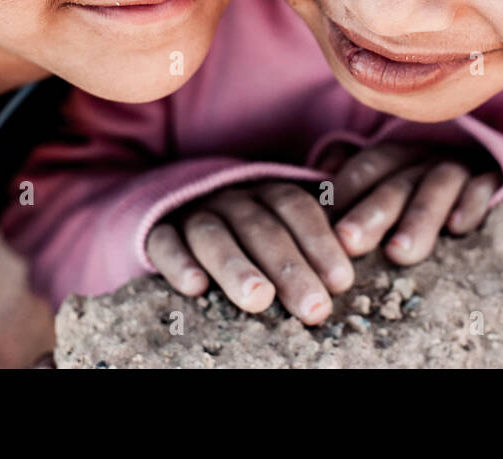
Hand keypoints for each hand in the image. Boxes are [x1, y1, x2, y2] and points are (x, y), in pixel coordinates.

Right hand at [146, 181, 353, 324]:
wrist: (175, 210)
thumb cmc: (246, 235)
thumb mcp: (278, 228)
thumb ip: (310, 243)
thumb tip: (345, 277)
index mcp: (266, 193)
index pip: (296, 207)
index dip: (320, 242)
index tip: (341, 282)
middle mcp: (231, 197)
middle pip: (262, 227)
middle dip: (290, 268)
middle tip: (314, 308)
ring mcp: (192, 212)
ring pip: (214, 234)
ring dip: (237, 266)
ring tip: (258, 300)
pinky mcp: (157, 231)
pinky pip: (164, 242)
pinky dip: (179, 262)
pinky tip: (195, 288)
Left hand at [322, 141, 502, 264]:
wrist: (488, 165)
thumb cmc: (422, 185)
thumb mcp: (389, 179)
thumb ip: (354, 180)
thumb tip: (322, 172)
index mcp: (395, 157)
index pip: (365, 168)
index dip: (344, 193)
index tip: (323, 227)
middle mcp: (424, 158)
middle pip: (395, 183)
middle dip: (371, 213)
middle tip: (349, 243)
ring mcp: (460, 166)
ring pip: (437, 185)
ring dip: (418, 217)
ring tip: (399, 253)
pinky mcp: (493, 177)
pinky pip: (483, 185)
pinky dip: (472, 203)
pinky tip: (459, 228)